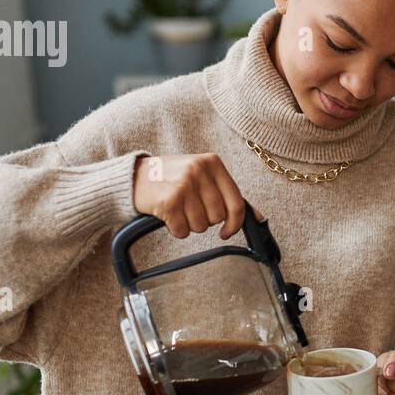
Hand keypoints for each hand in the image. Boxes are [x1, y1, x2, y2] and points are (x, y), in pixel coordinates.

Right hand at [132, 153, 258, 239]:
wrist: (134, 177)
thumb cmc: (173, 179)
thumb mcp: (203, 176)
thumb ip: (229, 194)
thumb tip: (259, 219)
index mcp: (213, 163)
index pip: (236, 202)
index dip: (235, 223)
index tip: (227, 232)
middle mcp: (199, 170)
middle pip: (217, 217)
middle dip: (205, 220)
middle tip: (189, 208)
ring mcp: (184, 184)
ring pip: (201, 226)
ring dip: (189, 225)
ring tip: (178, 209)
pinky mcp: (169, 200)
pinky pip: (183, 231)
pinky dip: (176, 230)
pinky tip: (168, 216)